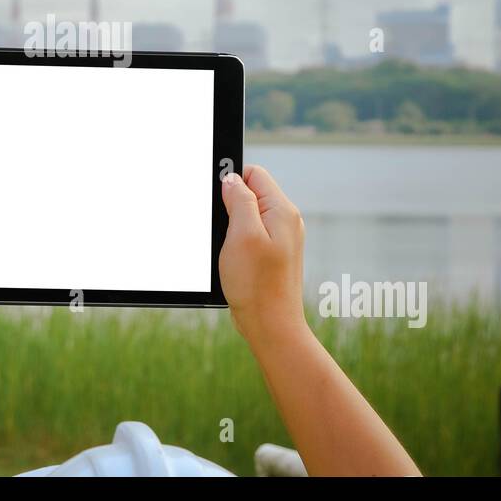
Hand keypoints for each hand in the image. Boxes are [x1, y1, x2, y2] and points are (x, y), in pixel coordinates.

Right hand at [218, 165, 306, 341]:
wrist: (271, 326)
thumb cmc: (257, 284)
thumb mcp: (243, 235)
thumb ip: (239, 200)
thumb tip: (231, 179)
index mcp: (282, 211)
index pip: (254, 174)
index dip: (230, 179)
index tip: (216, 199)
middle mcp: (285, 221)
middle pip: (250, 193)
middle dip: (229, 205)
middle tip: (221, 228)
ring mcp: (279, 238)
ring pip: (247, 215)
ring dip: (231, 226)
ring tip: (228, 248)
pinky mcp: (271, 255)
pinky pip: (249, 235)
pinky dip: (235, 242)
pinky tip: (232, 259)